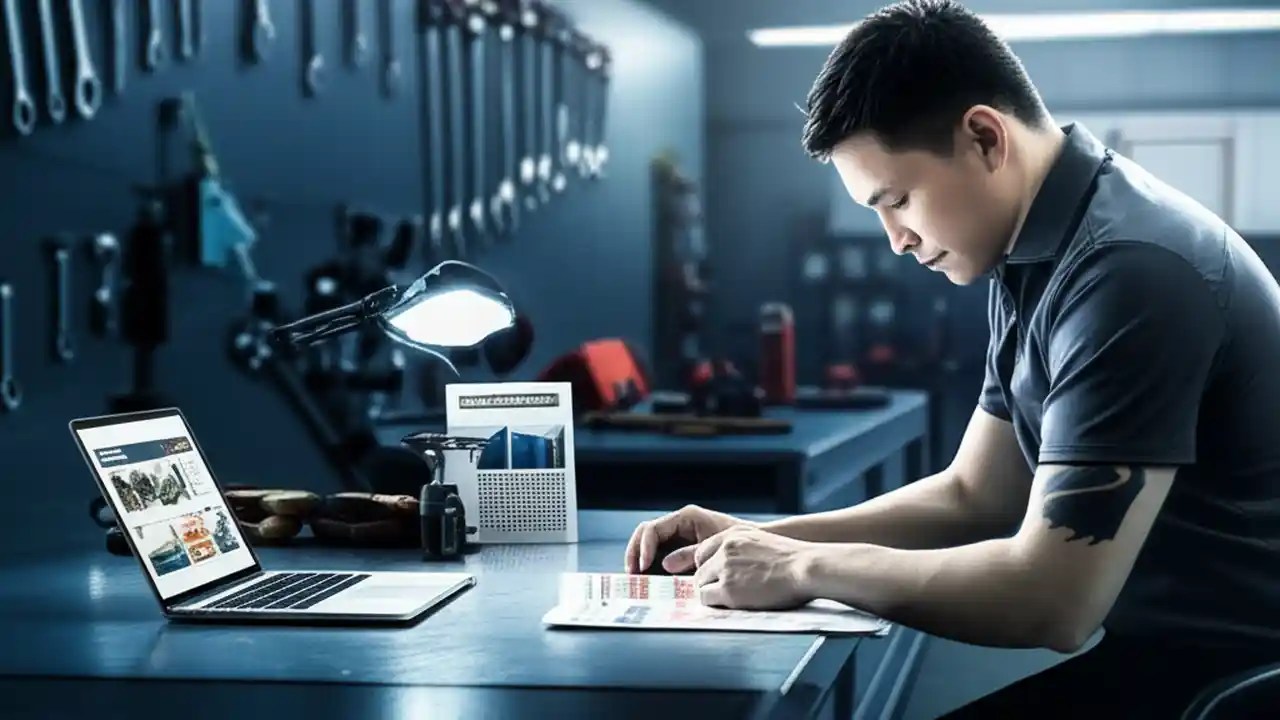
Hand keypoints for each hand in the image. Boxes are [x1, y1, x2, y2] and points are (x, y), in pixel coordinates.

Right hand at [624, 504, 750, 573]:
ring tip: (636, 579)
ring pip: (648, 543)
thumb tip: (665, 565)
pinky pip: (659, 554)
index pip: (653, 529)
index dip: (644, 547)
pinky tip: (649, 580)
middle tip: (631, 574)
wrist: (758, 542)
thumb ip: (690, 555)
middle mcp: (678, 524)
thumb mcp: (714, 547)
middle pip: (645, 534)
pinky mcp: (681, 548)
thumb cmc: (739, 541)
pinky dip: (651, 565)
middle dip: (635, 553)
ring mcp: (678, 535)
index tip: (642, 566)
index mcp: (685, 517)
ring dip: (639, 560)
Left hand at [693, 526, 816, 609]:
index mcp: (733, 535)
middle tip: (720, 592)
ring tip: (730, 599)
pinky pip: (707, 598)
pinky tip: (731, 604)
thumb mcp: (762, 541)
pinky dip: (715, 603)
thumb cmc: (793, 559)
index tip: (714, 576)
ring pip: (701, 585)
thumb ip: (743, 549)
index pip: (703, 550)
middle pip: (700, 569)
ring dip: (712, 593)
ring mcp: (725, 568)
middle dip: (708, 581)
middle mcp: (725, 548)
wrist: (805, 567)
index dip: (707, 566)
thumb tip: (735, 565)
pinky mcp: (728, 589)